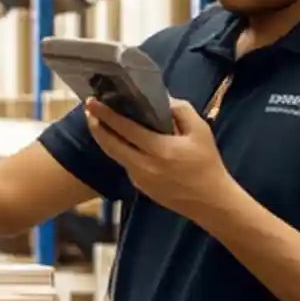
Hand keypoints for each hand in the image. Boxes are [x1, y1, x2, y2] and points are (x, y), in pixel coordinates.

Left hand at [85, 97, 239, 222]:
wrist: (210, 201)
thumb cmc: (208, 163)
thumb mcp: (201, 131)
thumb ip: (181, 111)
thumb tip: (162, 99)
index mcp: (160, 150)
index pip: (125, 129)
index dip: (106, 114)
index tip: (92, 102)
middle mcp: (144, 166)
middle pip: (110, 144)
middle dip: (96, 126)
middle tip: (88, 110)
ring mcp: (139, 179)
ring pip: (114, 155)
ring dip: (104, 138)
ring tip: (98, 121)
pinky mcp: (140, 187)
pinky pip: (125, 164)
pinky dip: (119, 150)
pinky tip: (120, 139)